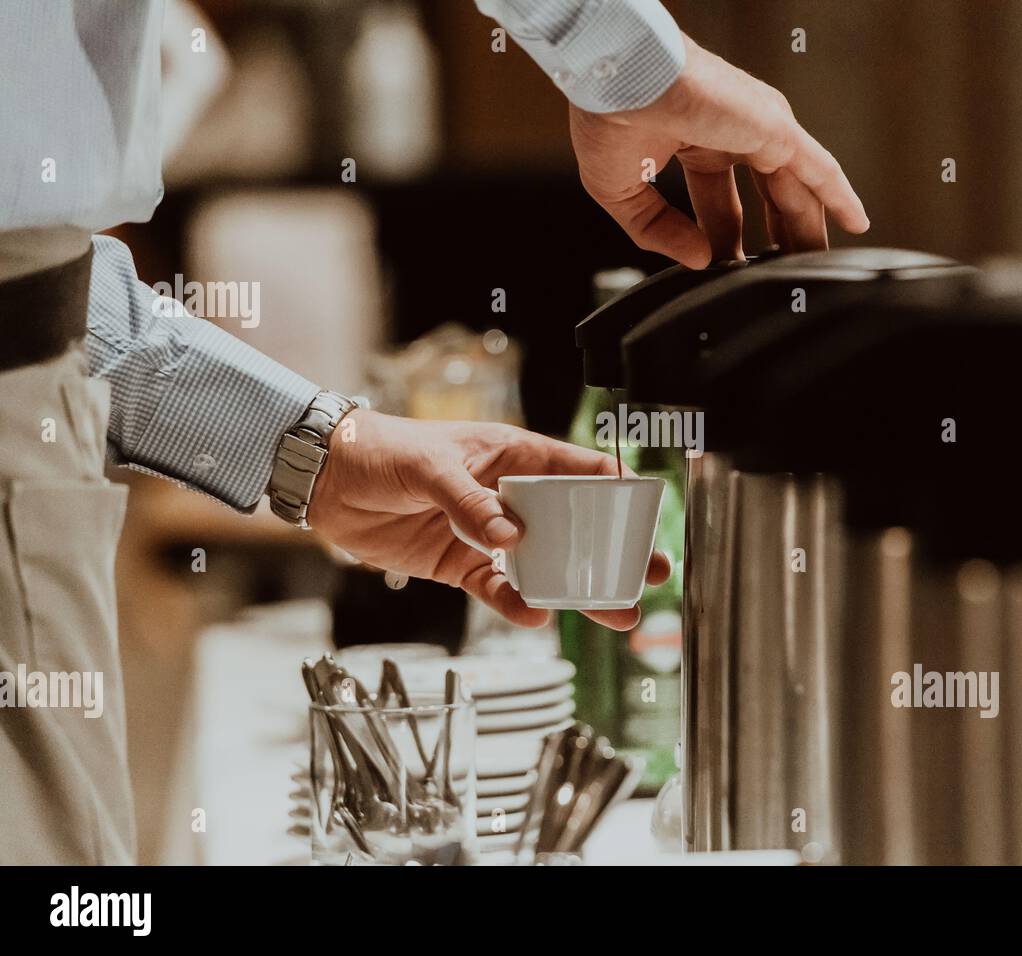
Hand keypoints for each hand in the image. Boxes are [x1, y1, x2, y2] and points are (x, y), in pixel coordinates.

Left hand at [308, 409, 671, 631]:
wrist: (326, 480)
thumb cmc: (382, 449)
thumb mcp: (431, 465)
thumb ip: (472, 501)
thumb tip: (511, 539)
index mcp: (514, 455)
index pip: (579, 468)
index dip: (616, 489)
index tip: (646, 514)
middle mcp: (510, 496)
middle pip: (575, 526)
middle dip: (614, 552)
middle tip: (651, 576)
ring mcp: (488, 534)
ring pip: (545, 565)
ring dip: (578, 589)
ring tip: (617, 614)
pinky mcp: (461, 565)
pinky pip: (497, 590)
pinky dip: (517, 605)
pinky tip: (538, 617)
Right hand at [569, 34, 868, 267]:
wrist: (617, 78)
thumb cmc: (609, 117)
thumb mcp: (624, 193)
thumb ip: (659, 232)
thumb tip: (697, 260)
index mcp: (693, 143)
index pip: (720, 203)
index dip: (724, 241)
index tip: (725, 272)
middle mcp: (730, 134)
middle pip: (768, 198)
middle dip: (778, 238)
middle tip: (788, 274)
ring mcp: (757, 130)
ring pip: (795, 189)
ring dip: (809, 229)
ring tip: (819, 267)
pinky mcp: (776, 128)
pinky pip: (819, 168)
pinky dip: (840, 195)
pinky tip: (856, 222)